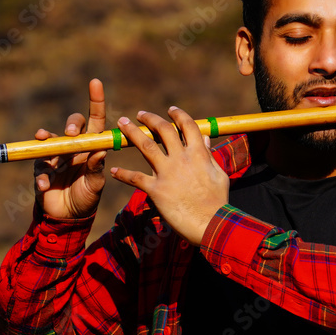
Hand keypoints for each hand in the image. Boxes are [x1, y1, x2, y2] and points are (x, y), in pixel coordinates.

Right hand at [33, 78, 107, 219]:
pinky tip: (46, 185)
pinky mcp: (42, 169)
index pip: (95, 120)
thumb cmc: (87, 197)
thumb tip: (100, 150)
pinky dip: (42, 176)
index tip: (95, 82)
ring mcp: (56, 156)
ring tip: (46, 143)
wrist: (68, 217)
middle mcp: (74, 147)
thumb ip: (96, 169)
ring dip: (48, 140)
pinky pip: (39, 167)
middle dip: (72, 124)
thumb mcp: (95, 185)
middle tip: (71, 135)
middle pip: (73, 124)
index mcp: (92, 147)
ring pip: (50, 139)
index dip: (96, 100)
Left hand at [110, 107, 229, 244]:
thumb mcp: (220, 175)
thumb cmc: (218, 202)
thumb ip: (209, 156)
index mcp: (198, 154)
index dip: (178, 115)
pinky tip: (115, 171)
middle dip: (150, 119)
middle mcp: (181, 159)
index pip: (187, 126)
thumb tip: (205, 140)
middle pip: (163, 130)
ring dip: (132, 133)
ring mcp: (167, 173)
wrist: (210, 224)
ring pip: (146, 146)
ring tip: (122, 124)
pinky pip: (135, 178)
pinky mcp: (156, 189)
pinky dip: (124, 174)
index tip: (170, 110)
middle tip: (140, 114)